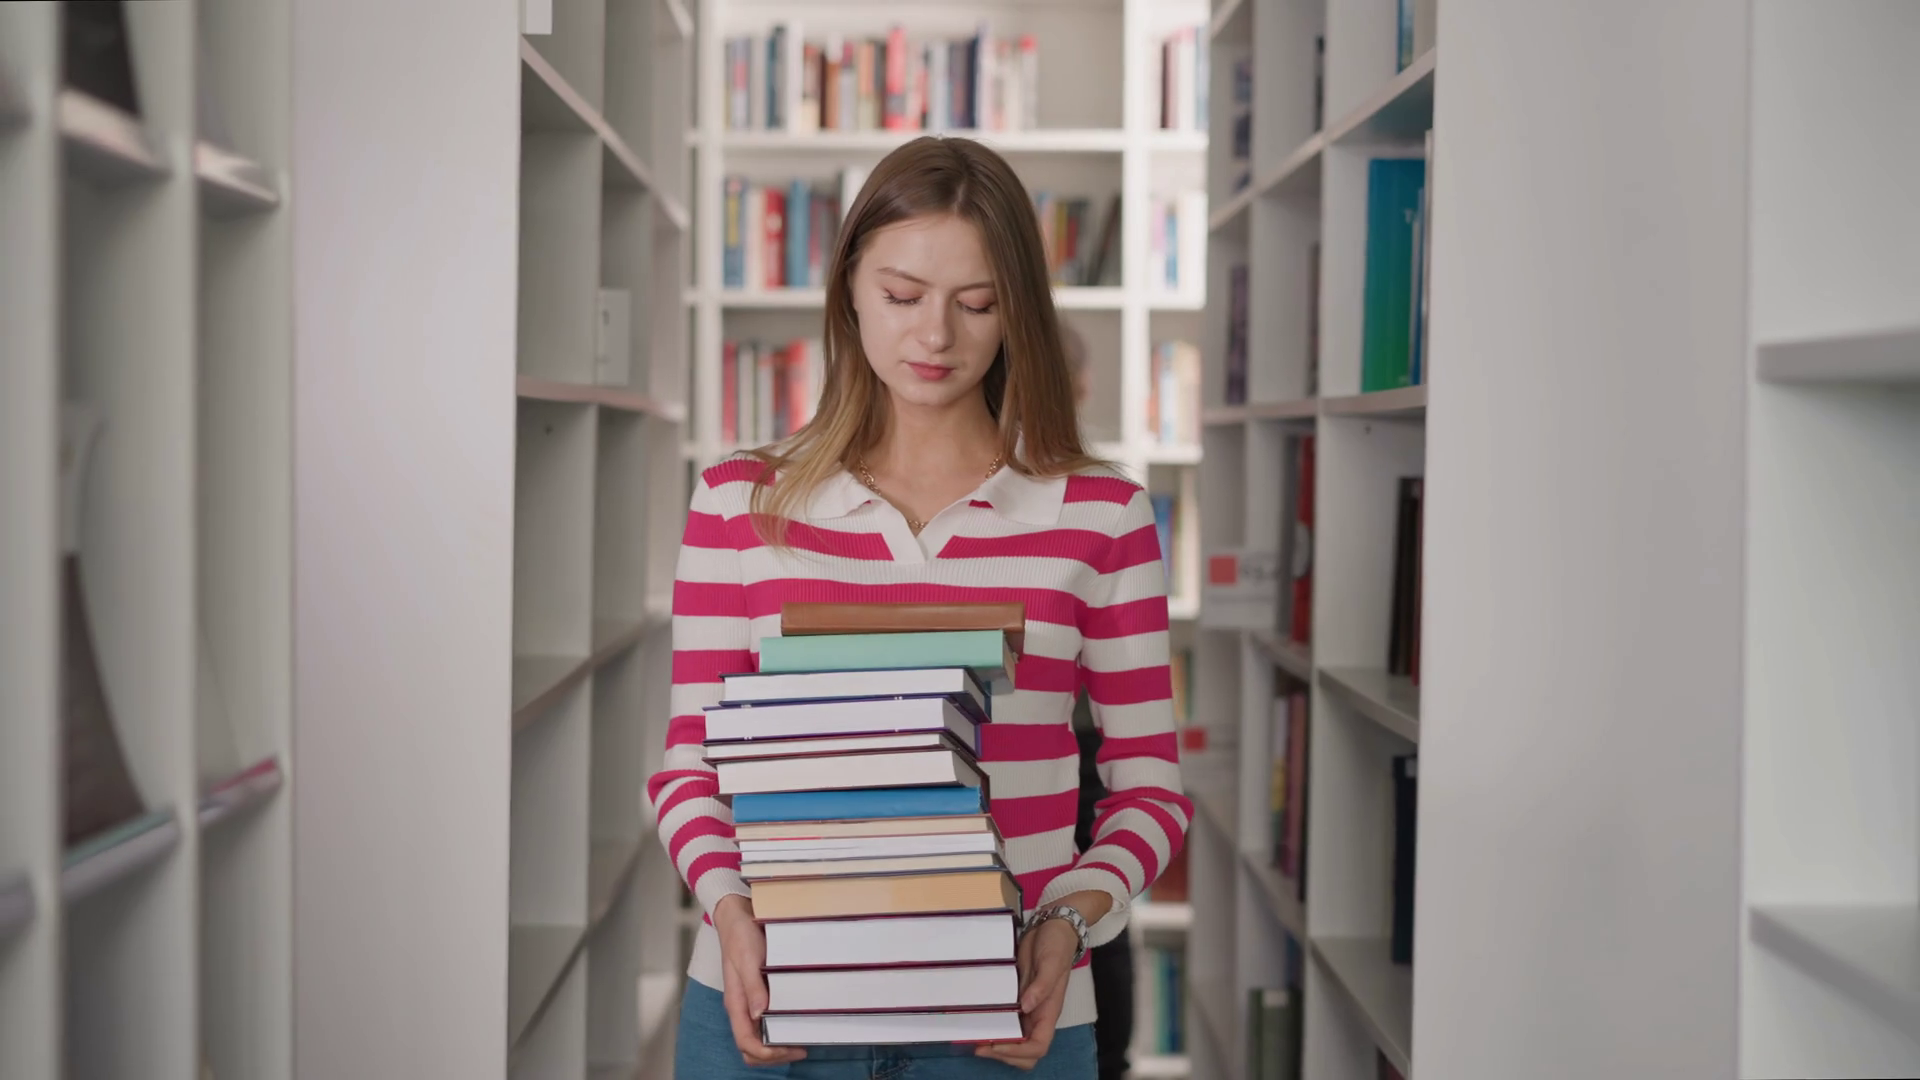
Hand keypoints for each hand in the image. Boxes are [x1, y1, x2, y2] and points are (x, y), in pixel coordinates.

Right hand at [714, 894, 805, 1066]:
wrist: (736, 917)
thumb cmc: (740, 937)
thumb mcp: (747, 959)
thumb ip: (752, 987)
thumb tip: (758, 1014)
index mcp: (735, 1003)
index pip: (746, 1042)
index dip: (768, 1053)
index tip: (793, 1048)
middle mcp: (741, 1007)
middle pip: (751, 1048)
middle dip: (774, 1055)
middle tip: (801, 1048)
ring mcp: (748, 1002)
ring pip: (757, 1039)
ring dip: (776, 1046)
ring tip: (799, 1040)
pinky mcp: (756, 994)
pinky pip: (763, 1024)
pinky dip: (777, 1031)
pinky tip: (793, 1023)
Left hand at [975, 892, 1109, 1070]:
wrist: (1052, 927)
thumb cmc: (1056, 945)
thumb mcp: (1051, 962)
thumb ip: (1041, 985)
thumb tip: (1026, 1008)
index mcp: (1049, 1011)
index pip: (1038, 1046)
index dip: (1017, 1051)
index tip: (994, 1044)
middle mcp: (1038, 1015)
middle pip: (1027, 1053)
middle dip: (1004, 1055)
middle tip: (979, 1047)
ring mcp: (1027, 1009)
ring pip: (1016, 1042)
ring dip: (997, 1047)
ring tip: (975, 1041)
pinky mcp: (1017, 998)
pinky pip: (1007, 1022)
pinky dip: (994, 1030)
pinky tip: (977, 1025)